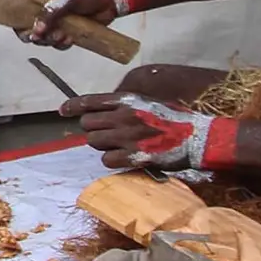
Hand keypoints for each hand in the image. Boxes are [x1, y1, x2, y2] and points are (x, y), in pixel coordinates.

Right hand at [18, 0, 119, 47]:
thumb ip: (51, 13)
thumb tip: (36, 29)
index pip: (22, 11)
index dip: (21, 24)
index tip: (29, 31)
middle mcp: (47, 11)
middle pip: (31, 29)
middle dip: (38, 36)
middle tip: (47, 36)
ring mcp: (58, 22)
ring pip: (45, 38)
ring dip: (51, 41)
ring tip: (63, 36)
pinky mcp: (69, 32)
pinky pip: (59, 43)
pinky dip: (63, 44)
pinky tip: (70, 39)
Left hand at [62, 92, 206, 170]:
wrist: (198, 137)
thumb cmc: (176, 118)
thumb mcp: (149, 102)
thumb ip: (126, 105)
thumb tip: (105, 110)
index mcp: (127, 100)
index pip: (90, 101)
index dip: (73, 106)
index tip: (62, 110)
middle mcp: (124, 117)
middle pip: (87, 124)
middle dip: (92, 129)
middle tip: (105, 133)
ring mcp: (128, 137)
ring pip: (94, 142)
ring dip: (101, 145)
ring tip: (117, 146)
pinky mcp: (135, 156)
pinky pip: (107, 160)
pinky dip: (112, 160)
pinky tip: (123, 158)